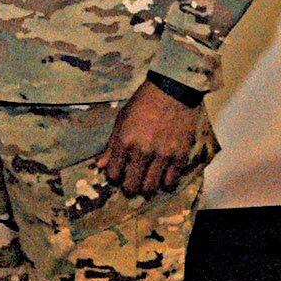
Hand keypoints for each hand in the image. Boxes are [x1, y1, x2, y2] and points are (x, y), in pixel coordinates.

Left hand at [97, 79, 200, 196]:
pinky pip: (172, 180)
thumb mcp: (121, 120)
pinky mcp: (180, 156)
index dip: (113, 177)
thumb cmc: (143, 103)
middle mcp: (142, 152)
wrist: (172, 92)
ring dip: (147, 189)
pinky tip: (164, 179)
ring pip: (152, 187)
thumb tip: (100, 165)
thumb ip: (111, 144)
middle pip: (132, 185)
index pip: (113, 173)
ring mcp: (163, 156)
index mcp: (124, 142)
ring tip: (146, 184)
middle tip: (131, 185)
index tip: (117, 174)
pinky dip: (166, 183)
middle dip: (129, 188)